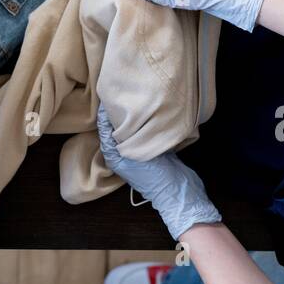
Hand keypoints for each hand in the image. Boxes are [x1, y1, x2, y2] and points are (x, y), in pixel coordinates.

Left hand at [97, 105, 220, 239]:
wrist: (179, 191)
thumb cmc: (154, 178)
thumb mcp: (132, 156)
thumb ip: (117, 140)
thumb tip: (109, 119)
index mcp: (114, 156)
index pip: (104, 130)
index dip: (104, 114)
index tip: (106, 96)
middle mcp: (124, 153)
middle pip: (115, 128)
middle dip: (115, 112)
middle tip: (119, 93)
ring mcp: (138, 151)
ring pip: (129, 129)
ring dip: (130, 116)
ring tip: (132, 98)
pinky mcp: (152, 149)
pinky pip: (143, 131)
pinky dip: (143, 122)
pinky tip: (146, 110)